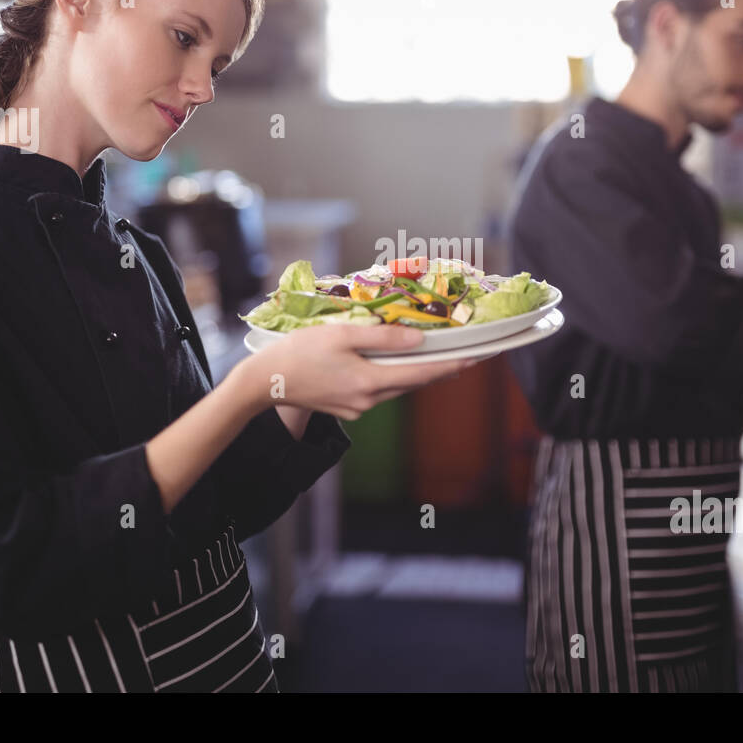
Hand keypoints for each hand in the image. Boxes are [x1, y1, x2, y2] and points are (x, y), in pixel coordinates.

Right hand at [234, 323, 477, 420]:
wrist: (264, 382)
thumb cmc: (299, 352)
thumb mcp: (342, 335)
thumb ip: (382, 337)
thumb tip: (419, 338)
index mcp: (370, 383)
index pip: (422, 374)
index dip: (452, 364)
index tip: (478, 356)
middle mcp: (368, 401)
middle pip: (412, 382)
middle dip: (438, 367)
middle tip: (465, 353)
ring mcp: (357, 408)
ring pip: (395, 386)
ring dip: (415, 371)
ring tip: (436, 354)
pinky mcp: (346, 407)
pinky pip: (378, 389)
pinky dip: (391, 375)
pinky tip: (394, 362)